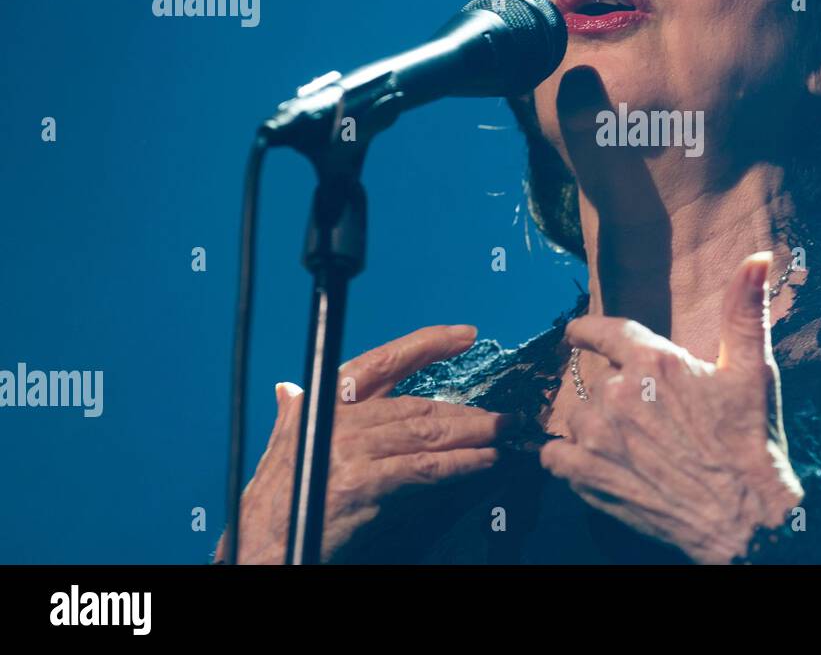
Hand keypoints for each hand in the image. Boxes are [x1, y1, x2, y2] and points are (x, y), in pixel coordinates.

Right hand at [213, 324, 512, 563]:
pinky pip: (424, 468)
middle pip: (414, 404)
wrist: (257, 547)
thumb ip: (295, 414)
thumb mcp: (282, 446)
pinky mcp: (361, 483)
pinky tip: (485, 461)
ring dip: (472, 433)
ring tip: (502, 432)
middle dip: (463, 408)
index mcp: (320, 402)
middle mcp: (335, 418)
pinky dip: (461, 463)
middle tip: (500, 412)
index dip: (427, 344)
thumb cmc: (274, 501)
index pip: (382, 362)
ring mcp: (348, 449)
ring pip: (425, 432)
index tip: (465, 335)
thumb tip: (288, 389)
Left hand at [539, 253, 805, 563]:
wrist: (745, 517)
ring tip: (630, 446)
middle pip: (595, 381)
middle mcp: (617, 392)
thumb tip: (759, 257)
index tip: (575, 332)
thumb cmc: (750, 442)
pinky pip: (554, 453)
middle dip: (614, 395)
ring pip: (576, 417)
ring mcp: (597, 435)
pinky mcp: (584, 474)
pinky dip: (569, 457)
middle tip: (644, 419)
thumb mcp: (752, 370)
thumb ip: (744, 310)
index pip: (603, 331)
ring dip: (594, 427)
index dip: (586, 331)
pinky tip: (599, 464)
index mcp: (654, 360)